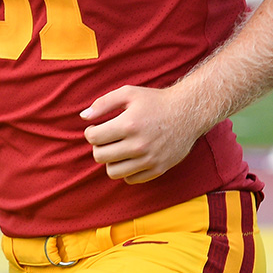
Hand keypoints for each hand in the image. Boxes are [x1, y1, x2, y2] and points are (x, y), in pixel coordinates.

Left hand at [80, 85, 205, 183]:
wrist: (189, 112)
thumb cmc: (155, 101)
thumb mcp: (128, 93)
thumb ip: (103, 103)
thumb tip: (83, 116)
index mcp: (129, 125)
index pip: (93, 138)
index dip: (90, 133)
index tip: (96, 129)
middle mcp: (139, 145)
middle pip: (100, 156)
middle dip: (98, 147)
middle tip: (106, 139)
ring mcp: (149, 159)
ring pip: (113, 172)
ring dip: (110, 161)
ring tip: (116, 149)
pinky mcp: (158, 169)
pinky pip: (130, 179)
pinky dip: (126, 171)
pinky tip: (130, 157)